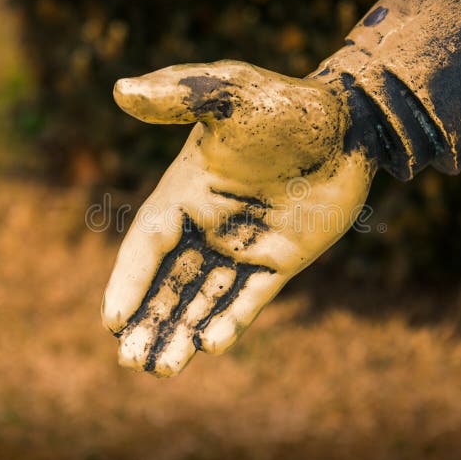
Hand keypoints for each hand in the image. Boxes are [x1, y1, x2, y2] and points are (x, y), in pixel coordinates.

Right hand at [102, 60, 375, 376]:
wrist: (349, 124)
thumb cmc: (285, 104)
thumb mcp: (231, 94)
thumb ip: (180, 94)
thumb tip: (121, 91)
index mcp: (185, 191)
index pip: (147, 244)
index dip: (128, 280)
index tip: (111, 320)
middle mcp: (208, 224)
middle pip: (168, 281)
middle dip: (148, 320)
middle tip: (130, 362)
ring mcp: (244, 245)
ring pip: (203, 298)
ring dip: (181, 331)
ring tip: (161, 369)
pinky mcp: (279, 260)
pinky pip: (249, 298)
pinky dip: (229, 321)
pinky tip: (210, 346)